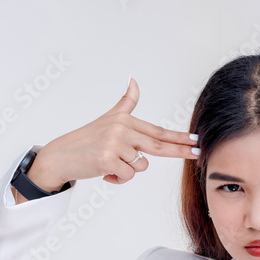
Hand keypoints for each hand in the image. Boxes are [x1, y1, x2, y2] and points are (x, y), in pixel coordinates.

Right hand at [30, 76, 199, 185]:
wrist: (61, 155)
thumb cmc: (87, 140)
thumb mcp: (109, 118)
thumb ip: (126, 103)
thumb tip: (134, 80)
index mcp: (125, 121)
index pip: (158, 131)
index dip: (179, 137)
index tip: (196, 140)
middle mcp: (122, 129)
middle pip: (159, 145)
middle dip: (181, 150)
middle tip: (198, 153)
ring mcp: (115, 143)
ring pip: (140, 167)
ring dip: (127, 171)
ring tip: (109, 164)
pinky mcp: (108, 159)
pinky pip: (127, 176)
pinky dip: (117, 179)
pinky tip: (103, 171)